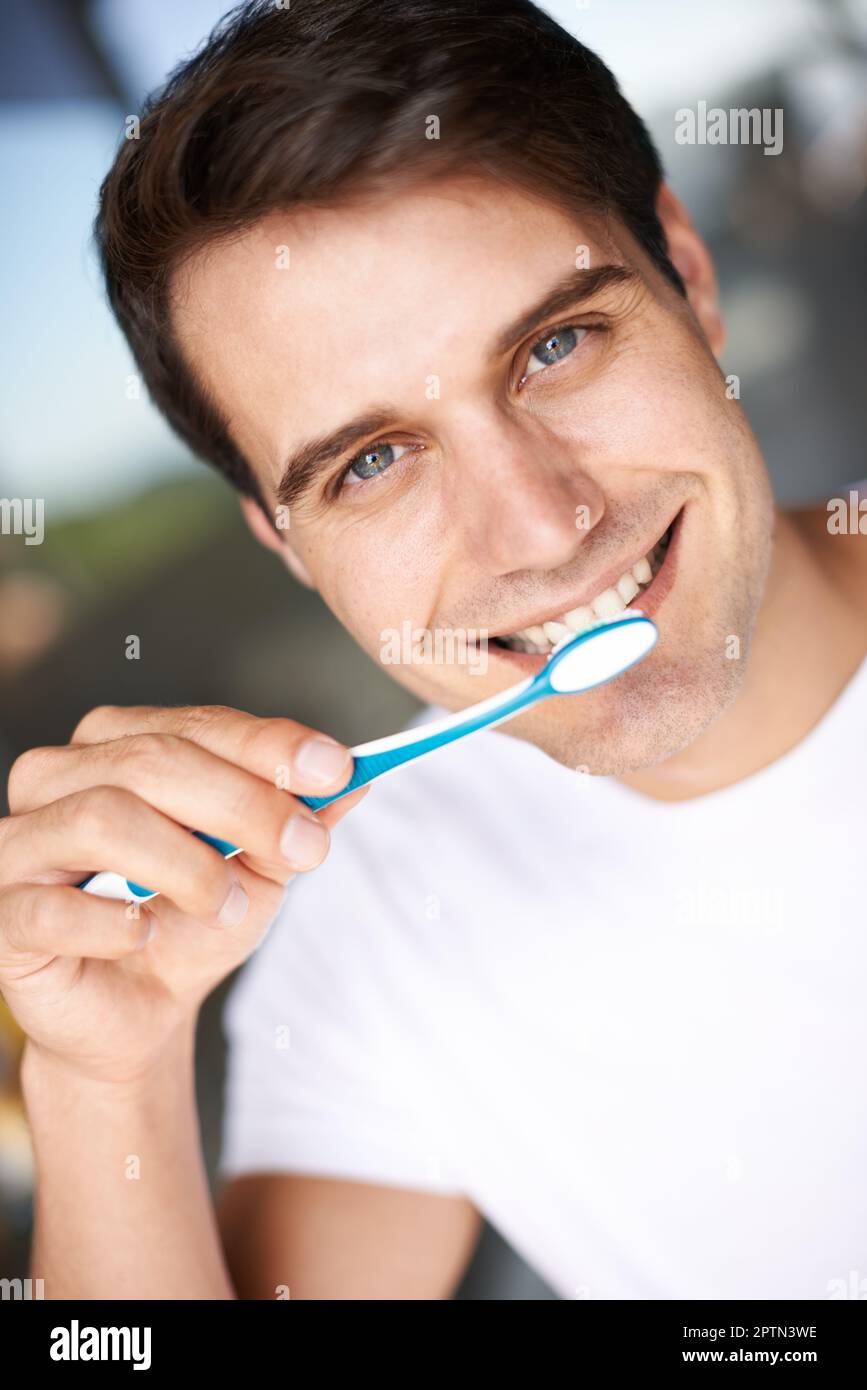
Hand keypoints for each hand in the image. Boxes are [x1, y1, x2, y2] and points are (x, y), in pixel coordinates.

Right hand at [0, 704, 364, 1083]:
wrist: (138, 1014)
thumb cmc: (190, 923)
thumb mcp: (259, 868)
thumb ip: (297, 818)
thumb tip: (357, 776)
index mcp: (114, 745)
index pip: (194, 724)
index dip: (268, 746)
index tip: (336, 769)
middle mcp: (55, 778)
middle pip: (151, 761)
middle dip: (244, 803)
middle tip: (308, 847)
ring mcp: (17, 844)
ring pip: (102, 817)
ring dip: (186, 863)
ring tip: (228, 903)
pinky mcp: (1, 916)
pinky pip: (52, 904)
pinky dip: (113, 919)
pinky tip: (146, 930)